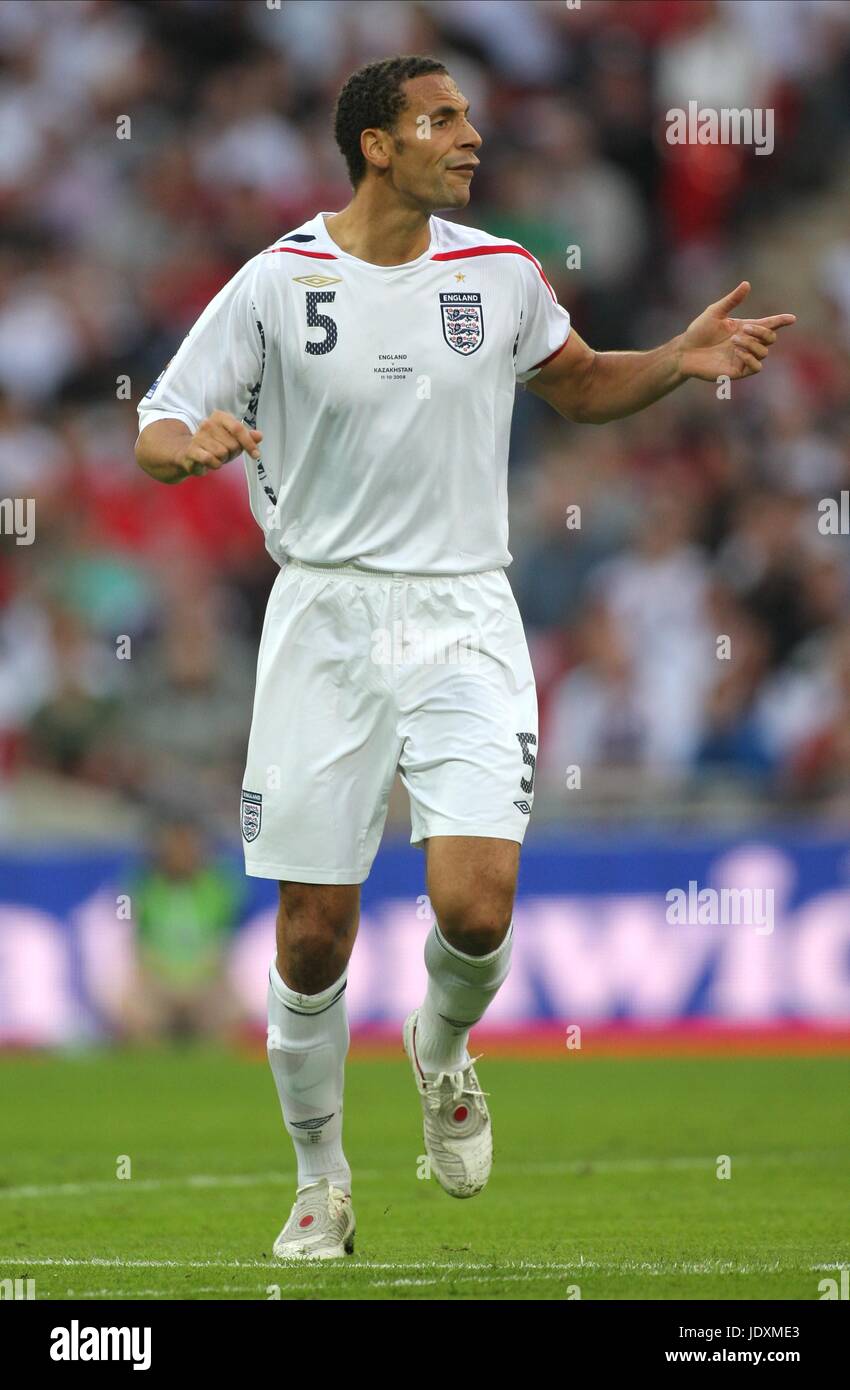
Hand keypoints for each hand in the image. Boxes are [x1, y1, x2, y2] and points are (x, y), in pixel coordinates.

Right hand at [175, 409, 262, 477]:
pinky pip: (211, 459)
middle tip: (225, 453)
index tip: (255, 454)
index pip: (238, 428)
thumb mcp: (234, 439)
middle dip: (233, 453)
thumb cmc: (215, 445)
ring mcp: (198, 436)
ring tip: (216, 457)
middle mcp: (208, 423)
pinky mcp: (192, 450)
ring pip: (223, 453)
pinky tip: (211, 463)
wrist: (190, 453)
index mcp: (220, 416)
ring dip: (223, 460)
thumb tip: (259, 436)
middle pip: (233, 444)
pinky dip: (214, 465)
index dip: (249, 443)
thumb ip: (247, 437)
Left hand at [679, 282, 795, 382]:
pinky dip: (750, 357)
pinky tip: (737, 351)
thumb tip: (747, 284)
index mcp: (746, 328)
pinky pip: (756, 367)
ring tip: (733, 341)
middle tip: (746, 329)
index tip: (792, 318)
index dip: (781, 321)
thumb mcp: (715, 312)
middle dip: (763, 332)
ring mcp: (744, 358)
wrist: (685, 351)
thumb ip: (732, 300)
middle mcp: (748, 343)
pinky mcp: (737, 371)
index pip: (769, 324)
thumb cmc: (698, 331)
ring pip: (764, 352)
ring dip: (752, 344)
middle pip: (771, 338)